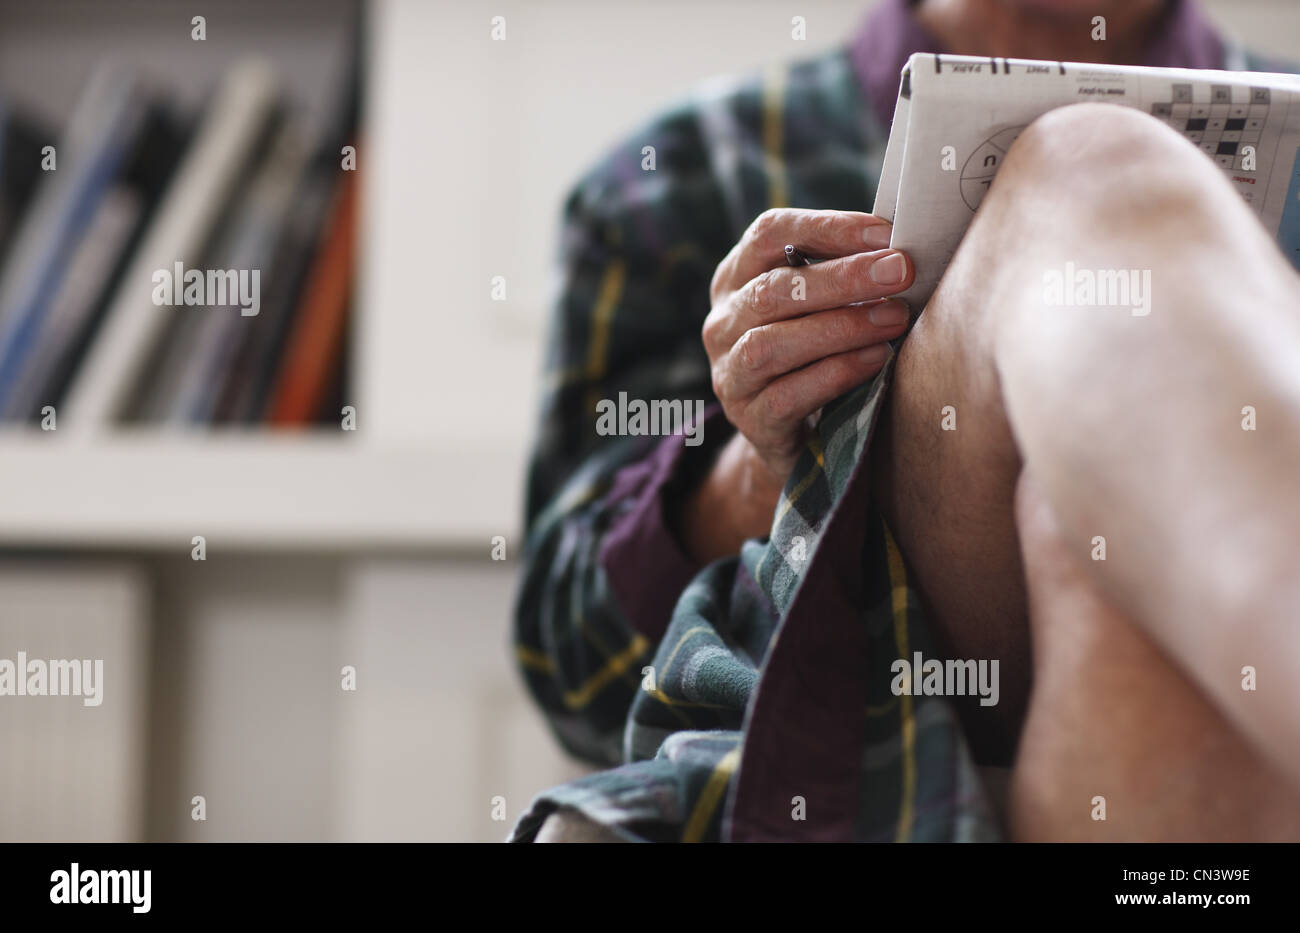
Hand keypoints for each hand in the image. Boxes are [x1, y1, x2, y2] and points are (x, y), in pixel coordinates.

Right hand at [702, 208, 913, 482]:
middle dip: (842, 278)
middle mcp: (723, 322)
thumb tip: (901, 244)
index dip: (824, 228)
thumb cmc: (813, 351)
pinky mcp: (750, 419)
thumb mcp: (815, 304)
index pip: (768, 234)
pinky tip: (874, 360)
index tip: (884, 233)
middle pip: (772, 290)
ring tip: (893, 318)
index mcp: (736, 278)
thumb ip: (841, 272)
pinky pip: (787, 396)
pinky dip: (834, 374)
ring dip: (840, 327)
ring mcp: (730, 374)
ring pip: (772, 344)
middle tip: (901, 272)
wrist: (793, 434)